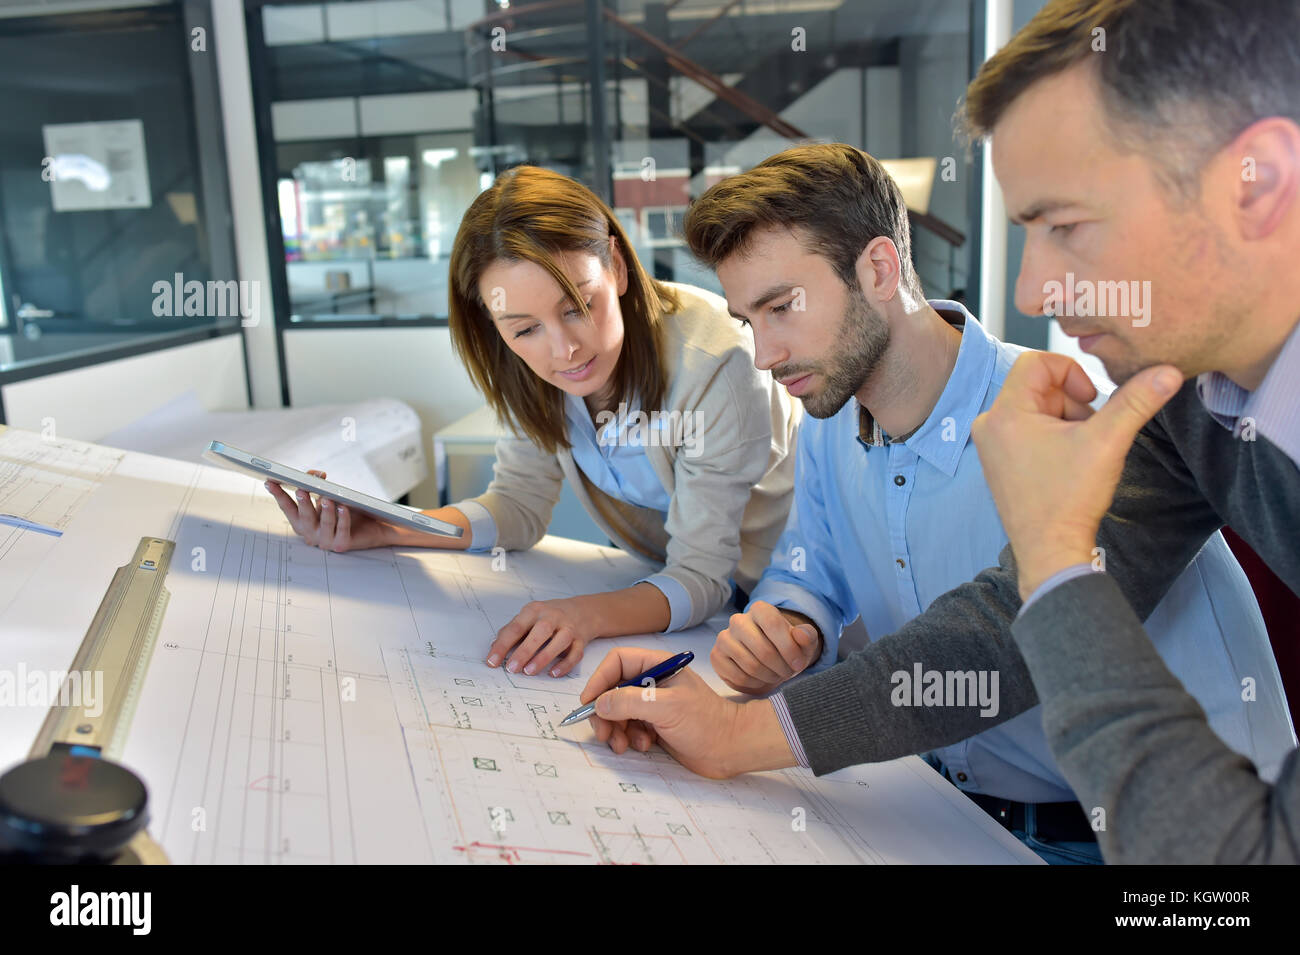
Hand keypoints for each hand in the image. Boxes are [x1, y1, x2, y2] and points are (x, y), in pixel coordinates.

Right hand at [265, 469, 394, 551]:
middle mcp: (311, 534)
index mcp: (303, 522)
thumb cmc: (344, 510)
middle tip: (301, 490)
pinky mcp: (342, 545)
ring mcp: (326, 541)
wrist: (369, 528)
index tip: (270, 482)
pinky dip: (342, 519)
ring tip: (326, 498)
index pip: (288, 508)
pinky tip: (343, 508)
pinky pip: (342, 531)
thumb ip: (317, 484)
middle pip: (304, 518)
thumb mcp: (327, 496)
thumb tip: (315, 475)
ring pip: (324, 525)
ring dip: (325, 511)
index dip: (279, 495)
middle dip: (303, 503)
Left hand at [485, 596, 598, 677]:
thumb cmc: (550, 616)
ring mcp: (569, 628)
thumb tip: (494, 649)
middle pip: (541, 631)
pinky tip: (553, 673)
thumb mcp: (529, 616)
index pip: (516, 627)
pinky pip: (575, 653)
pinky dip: (565, 664)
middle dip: (525, 651)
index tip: (492, 661)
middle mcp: (553, 616)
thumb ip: (512, 631)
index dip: (503, 645)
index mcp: (535, 610)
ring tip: (529, 671)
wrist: (583, 611)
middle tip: (511, 668)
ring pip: (559, 641)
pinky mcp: (581, 640)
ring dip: (544, 657)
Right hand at [580, 647, 795, 778]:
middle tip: (603, 734)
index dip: (599, 680)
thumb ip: (629, 702)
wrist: (731, 749)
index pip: (617, 662)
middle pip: (613, 690)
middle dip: (605, 713)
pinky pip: (629, 728)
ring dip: (616, 730)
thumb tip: (599, 703)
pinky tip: (644, 746)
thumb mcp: (666, 708)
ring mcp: (653, 705)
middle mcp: (653, 683)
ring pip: (618, 712)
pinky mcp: (655, 725)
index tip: (589, 703)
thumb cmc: (705, 722)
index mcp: (657, 666)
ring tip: (624, 745)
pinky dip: (629, 738)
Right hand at [711, 602, 821, 693]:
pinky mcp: (716, 656)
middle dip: (781, 667)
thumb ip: (807, 636)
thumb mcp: (803, 642)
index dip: (789, 648)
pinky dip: (754, 684)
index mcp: (760, 609)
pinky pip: (738, 677)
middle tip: (787, 673)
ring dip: (769, 677)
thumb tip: (801, 635)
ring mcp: (724, 638)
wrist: (768, 660)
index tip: (799, 664)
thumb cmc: (787, 648)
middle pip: (763, 650)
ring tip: (776, 675)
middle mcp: (738, 620)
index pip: (773, 624)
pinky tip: (761, 679)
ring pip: (751, 665)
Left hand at [970, 353, 1182, 600]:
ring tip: (1079, 451)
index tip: (1091, 401)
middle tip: (1088, 432)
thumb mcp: (1108, 442)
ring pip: (1036, 408)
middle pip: (1038, 385)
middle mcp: (989, 425)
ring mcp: (991, 445)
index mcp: (1005, 413)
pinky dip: (1053, 436)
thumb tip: (1169, 371)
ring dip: (1065, 420)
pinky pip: (1028, 429)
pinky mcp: (998, 461)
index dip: (1072, 372)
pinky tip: (1067, 463)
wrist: (1051, 551)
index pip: (1036, 361)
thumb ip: (1136, 401)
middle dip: (1072, 402)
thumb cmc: (1070, 499)